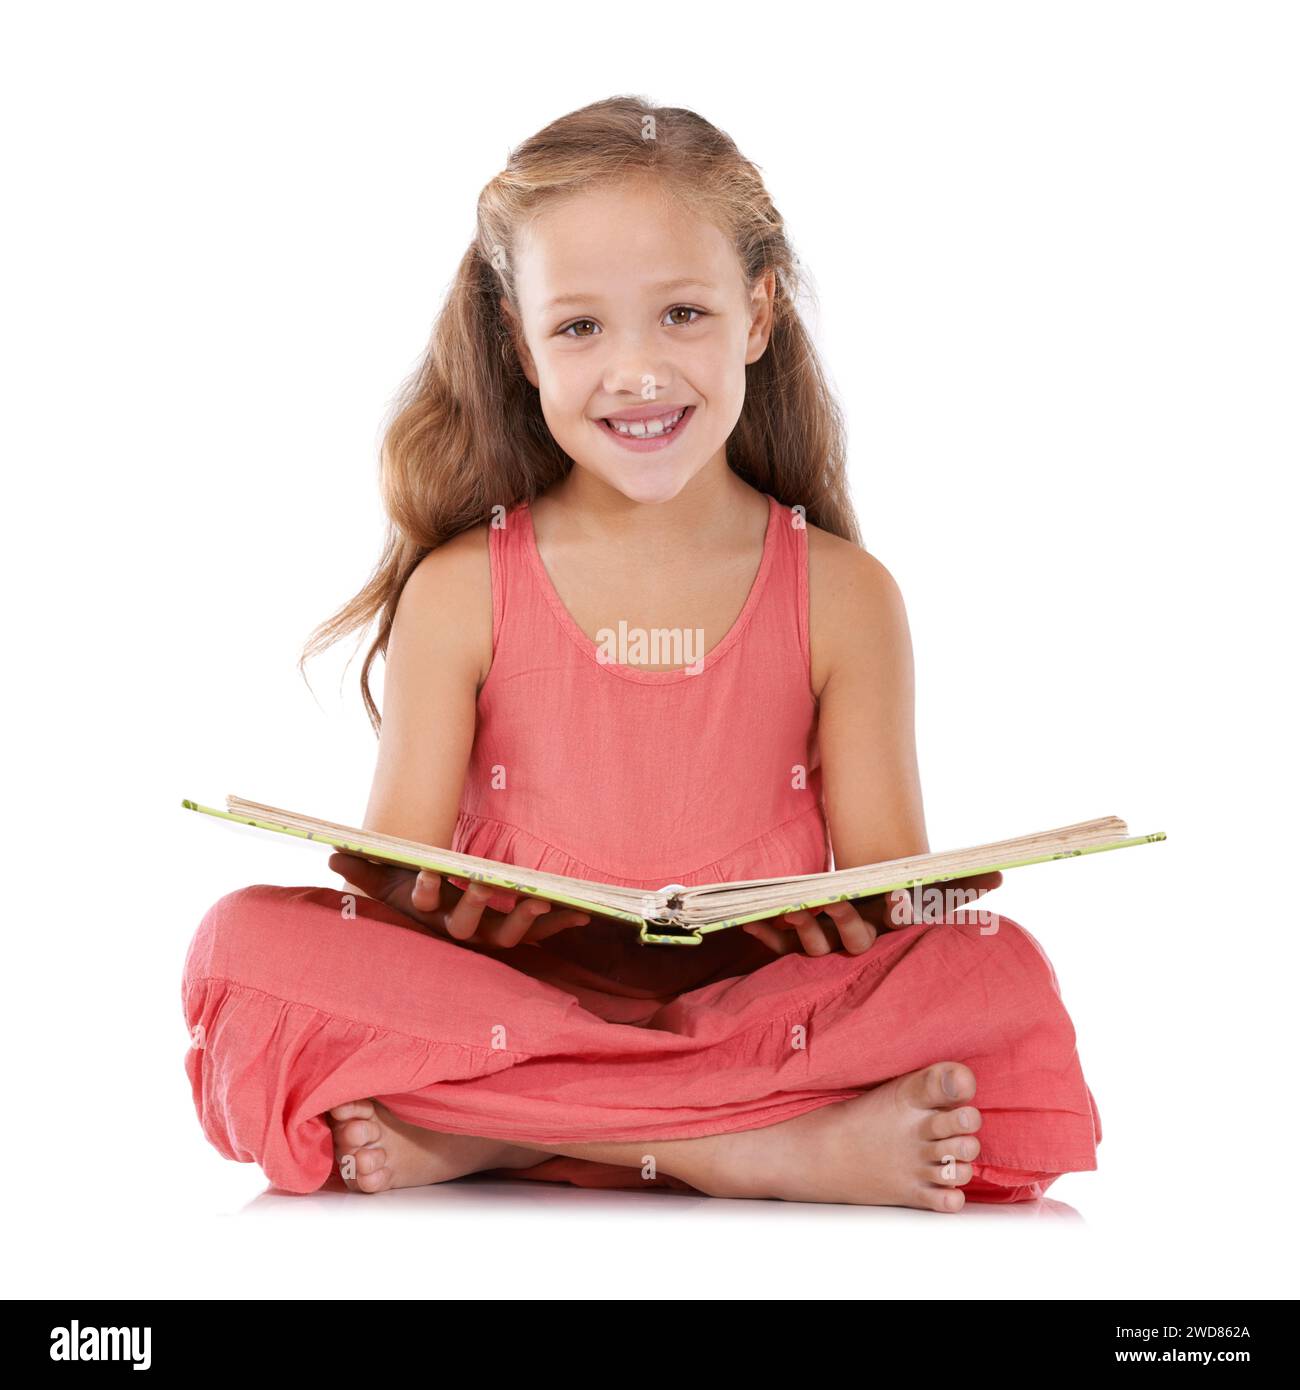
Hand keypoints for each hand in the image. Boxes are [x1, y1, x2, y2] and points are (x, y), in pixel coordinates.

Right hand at [328, 853, 592, 947]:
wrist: (445, 919)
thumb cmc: (414, 894)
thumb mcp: (389, 882)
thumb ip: (364, 868)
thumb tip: (329, 852)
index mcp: (430, 916)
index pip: (423, 905)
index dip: (426, 889)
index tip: (429, 870)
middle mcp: (461, 931)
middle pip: (468, 925)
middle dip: (476, 902)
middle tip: (484, 880)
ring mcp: (491, 936)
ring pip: (509, 935)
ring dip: (526, 917)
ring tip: (540, 898)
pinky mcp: (519, 935)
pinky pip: (543, 933)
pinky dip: (562, 924)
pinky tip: (585, 914)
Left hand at [741, 871, 1003, 956]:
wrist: (850, 923)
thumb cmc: (889, 899)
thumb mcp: (922, 889)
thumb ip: (958, 884)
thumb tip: (1001, 876)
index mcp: (889, 930)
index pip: (898, 923)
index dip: (896, 910)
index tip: (896, 896)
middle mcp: (857, 944)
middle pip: (854, 939)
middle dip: (845, 920)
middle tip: (833, 900)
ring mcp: (825, 948)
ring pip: (814, 945)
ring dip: (803, 927)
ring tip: (794, 908)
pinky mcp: (793, 949)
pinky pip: (775, 943)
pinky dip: (762, 932)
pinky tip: (749, 920)